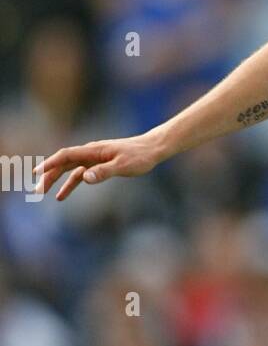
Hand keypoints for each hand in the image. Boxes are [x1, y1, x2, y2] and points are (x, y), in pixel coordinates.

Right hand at [34, 135, 158, 200]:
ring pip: (68, 169)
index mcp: (93, 151)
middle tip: (37, 190)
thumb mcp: (123, 166)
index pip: (66, 156)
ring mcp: (93, 159)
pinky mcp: (98, 165)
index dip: (50, 163)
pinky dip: (70, 184)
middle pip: (63, 163)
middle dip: (49, 175)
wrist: (151, 149)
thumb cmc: (139, 156)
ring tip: (43, 192)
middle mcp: (89, 153)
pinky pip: (79, 175)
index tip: (37, 173)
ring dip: (56, 180)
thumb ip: (104, 172)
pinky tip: (61, 195)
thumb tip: (85, 177)